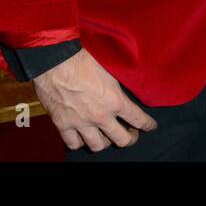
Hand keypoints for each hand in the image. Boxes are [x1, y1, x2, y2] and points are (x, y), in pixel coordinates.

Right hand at [31, 48, 157, 151]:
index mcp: (116, 101)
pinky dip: (80, 142)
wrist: (55, 61)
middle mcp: (100, 116)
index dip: (148, 125)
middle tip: (131, 134)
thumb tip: (126, 91)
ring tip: (107, 136)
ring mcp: (81, 123)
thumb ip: (118, 87)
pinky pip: (74, 144)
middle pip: (122, 140)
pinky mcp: (63, 125)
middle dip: (130, 138)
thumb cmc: (84, 59)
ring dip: (105, 142)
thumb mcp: (110, 70)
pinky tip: (83, 137)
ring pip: (98, 146)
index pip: (139, 119)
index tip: (150, 126)